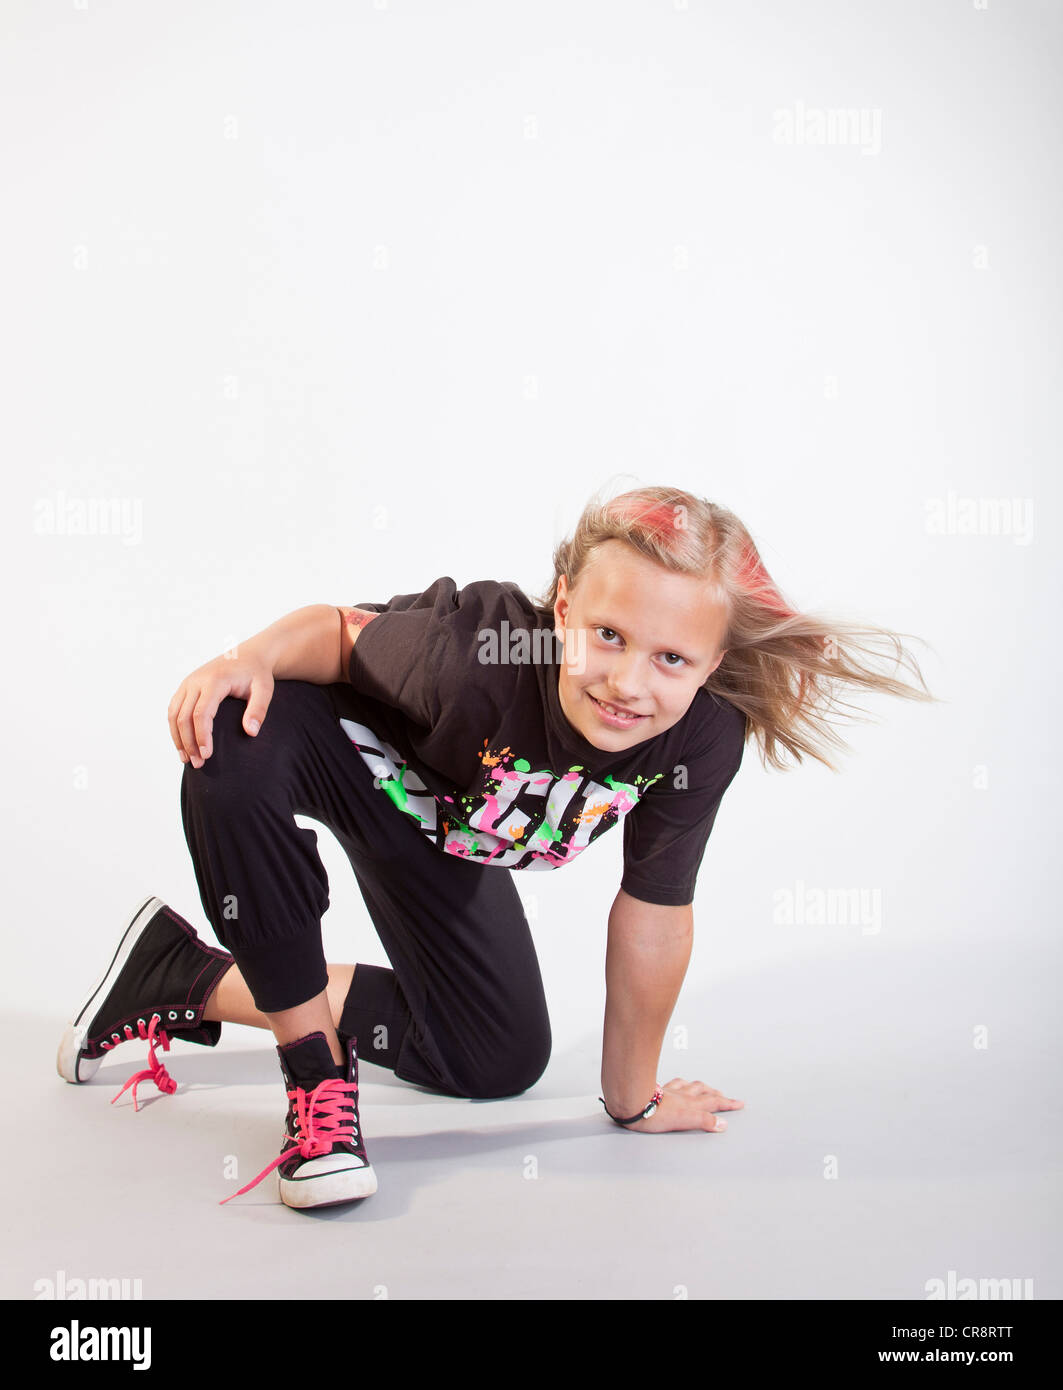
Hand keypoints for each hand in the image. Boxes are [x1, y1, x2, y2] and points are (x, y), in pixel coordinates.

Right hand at [168, 651, 274, 767]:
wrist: (248, 655)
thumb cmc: (257, 674)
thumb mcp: (264, 689)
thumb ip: (259, 709)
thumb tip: (250, 732)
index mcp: (214, 680)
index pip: (202, 713)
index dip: (202, 736)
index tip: (207, 755)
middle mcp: (196, 680)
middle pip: (183, 716)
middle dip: (189, 742)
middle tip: (198, 764)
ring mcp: (188, 683)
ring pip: (173, 714)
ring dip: (178, 738)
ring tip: (187, 760)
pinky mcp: (185, 687)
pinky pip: (174, 710)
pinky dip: (175, 729)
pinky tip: (183, 745)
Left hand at [615, 1078, 743, 1133]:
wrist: (633, 1102)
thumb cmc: (654, 1114)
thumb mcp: (684, 1121)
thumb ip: (704, 1122)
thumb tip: (722, 1124)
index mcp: (691, 1105)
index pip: (714, 1103)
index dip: (727, 1104)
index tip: (739, 1103)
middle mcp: (683, 1096)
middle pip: (704, 1092)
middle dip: (716, 1094)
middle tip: (725, 1096)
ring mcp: (671, 1092)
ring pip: (691, 1086)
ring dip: (701, 1087)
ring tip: (706, 1087)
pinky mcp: (659, 1090)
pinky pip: (675, 1084)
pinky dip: (682, 1083)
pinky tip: (679, 1083)